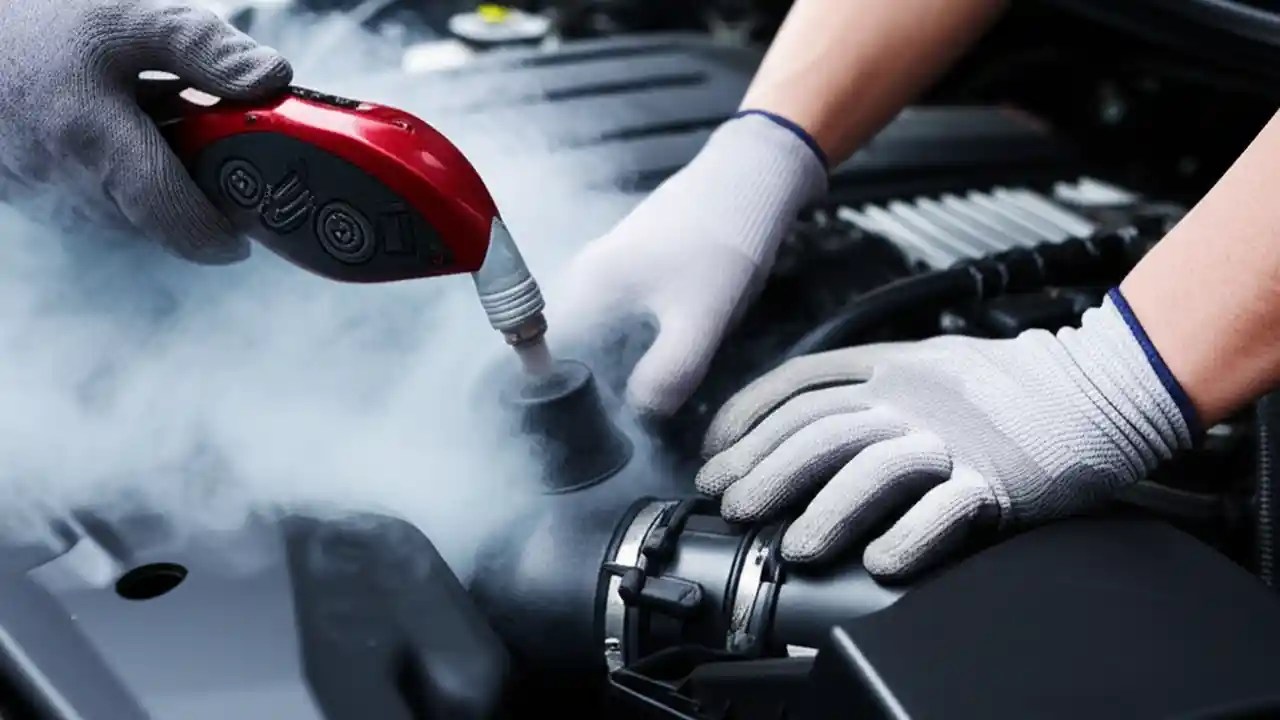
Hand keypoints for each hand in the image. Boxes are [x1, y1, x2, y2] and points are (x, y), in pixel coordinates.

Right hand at [0, 0, 291, 262]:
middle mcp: (72, 190)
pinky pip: (104, 209)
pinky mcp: (41, 206)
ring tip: (155, 129)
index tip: (251, 225)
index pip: (177, 222)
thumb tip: (273, 78)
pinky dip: (125, 183)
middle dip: (198, 192)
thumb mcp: (129, 20)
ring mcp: (52, 204)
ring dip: (161, 186)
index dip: (222, 236)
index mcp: (97, 145)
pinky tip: (120, 138)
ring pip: (137, 219)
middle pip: (167, 224)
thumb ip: (204, 49)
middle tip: (209, 144)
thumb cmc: (44, 28)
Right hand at [553, 113, 826, 414]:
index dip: (550, 391)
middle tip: (618, 419)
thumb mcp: (698, 320)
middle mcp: (586, 277)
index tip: (576, 421)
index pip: (540, 351)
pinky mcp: (638, 263)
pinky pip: (620, 316)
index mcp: (587, 289)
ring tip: (643, 394)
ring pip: (596, 332)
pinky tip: (663, 355)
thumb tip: (639, 414)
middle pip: (569, 345)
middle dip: (589, 382)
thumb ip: (667, 373)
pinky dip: (634, 341)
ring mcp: (610, 267)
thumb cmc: (719, 248)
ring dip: (615, 363)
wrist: (750, 180)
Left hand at [697, 292, 1195, 578]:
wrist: (1106, 384)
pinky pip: (947, 508)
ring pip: (875, 467)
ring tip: (794, 546)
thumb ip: (863, 384)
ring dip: (825, 510)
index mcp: (891, 364)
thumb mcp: (925, 362)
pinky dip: (910, 536)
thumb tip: (787, 422)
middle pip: (823, 427)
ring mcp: (956, 435)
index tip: (717, 454)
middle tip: (734, 505)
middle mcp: (914, 395)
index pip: (799, 382)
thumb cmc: (1010, 383)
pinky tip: (879, 562)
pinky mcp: (1000, 477)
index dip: (746, 416)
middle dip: (767, 470)